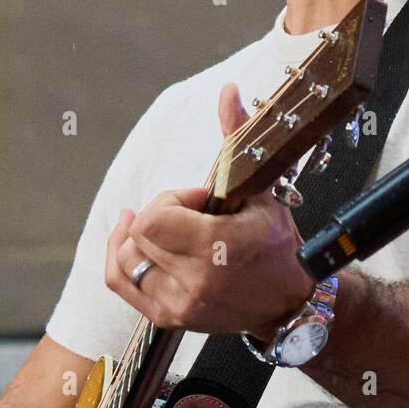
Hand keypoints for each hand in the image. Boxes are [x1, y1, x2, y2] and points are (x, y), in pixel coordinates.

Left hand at [105, 82, 314, 340]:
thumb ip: (236, 139)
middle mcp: (196, 280)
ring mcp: (179, 302)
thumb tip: (227, 91)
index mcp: (221, 247)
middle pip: (140, 235)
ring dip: (140, 236)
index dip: (172, 200)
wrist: (287, 300)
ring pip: (126, 257)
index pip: (157, 218)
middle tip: (189, 214)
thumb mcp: (261, 191)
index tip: (198, 199)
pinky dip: (121, 257)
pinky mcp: (168, 316)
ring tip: (162, 226)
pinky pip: (121, 282)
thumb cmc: (276, 245)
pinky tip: (133, 241)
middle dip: (160, 215)